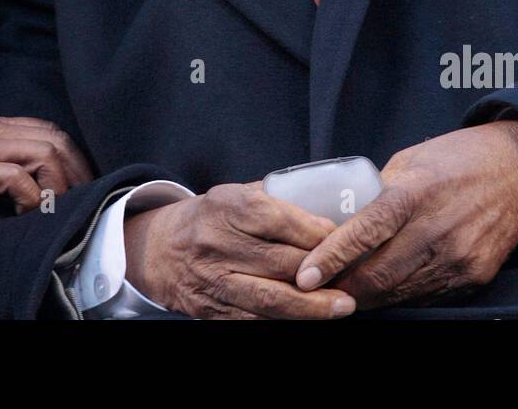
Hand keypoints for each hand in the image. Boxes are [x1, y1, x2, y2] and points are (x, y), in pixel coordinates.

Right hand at [0, 114, 92, 211]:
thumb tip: (5, 178)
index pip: (47, 127)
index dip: (70, 154)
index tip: (77, 181)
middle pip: (56, 138)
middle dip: (77, 169)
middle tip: (82, 199)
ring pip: (44, 152)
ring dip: (58, 184)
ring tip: (55, 209)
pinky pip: (15, 177)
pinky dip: (29, 196)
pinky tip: (24, 213)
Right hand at [122, 181, 355, 318]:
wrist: (161, 249)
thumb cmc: (211, 218)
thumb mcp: (235, 194)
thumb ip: (276, 200)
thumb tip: (328, 211)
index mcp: (226, 207)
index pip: (282, 220)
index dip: (319, 233)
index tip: (345, 239)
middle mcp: (216, 244)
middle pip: (282, 263)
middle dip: (324, 272)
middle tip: (356, 275)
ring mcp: (213, 281)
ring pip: (271, 299)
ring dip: (312, 307)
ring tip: (344, 307)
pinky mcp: (211, 311)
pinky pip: (254, 322)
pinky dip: (286, 322)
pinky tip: (310, 319)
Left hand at [295, 121, 517, 310]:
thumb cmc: (459, 160)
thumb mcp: (411, 161)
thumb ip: (378, 193)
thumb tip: (342, 219)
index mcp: (415, 192)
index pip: (365, 231)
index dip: (332, 258)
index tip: (305, 277)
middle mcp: (437, 229)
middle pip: (379, 276)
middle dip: (342, 289)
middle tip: (316, 292)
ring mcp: (458, 258)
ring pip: (400, 294)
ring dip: (368, 297)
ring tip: (343, 291)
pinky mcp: (474, 277)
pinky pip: (426, 297)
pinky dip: (400, 296)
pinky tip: (386, 288)